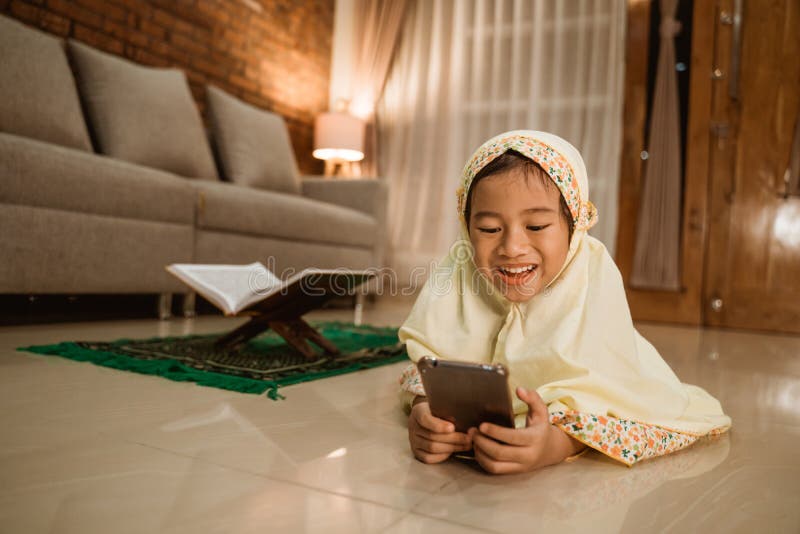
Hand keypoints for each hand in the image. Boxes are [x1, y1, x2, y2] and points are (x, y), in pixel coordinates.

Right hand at [408, 399, 471, 463]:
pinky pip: (428, 458)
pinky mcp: (416, 452)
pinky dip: (442, 456)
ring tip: (466, 445)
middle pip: (432, 436)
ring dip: (452, 447)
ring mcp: (413, 441)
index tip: (452, 428)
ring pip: (432, 448)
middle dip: (453, 439)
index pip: (425, 419)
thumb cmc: (436, 411)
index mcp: (418, 412)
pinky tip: (453, 451)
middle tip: (468, 438)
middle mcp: (412, 427)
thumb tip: (463, 419)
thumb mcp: (440, 405)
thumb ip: (447, 411)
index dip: (438, 425)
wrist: (424, 418)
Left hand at [469, 387, 583, 473]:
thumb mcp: (541, 411)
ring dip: (480, 453)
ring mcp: (520, 466)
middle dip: (482, 442)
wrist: (550, 450)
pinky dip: (482, 460)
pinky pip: (494, 470)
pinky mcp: (513, 472)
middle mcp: (528, 456)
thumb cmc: (541, 427)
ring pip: (494, 465)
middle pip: (500, 453)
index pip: (512, 438)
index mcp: (534, 439)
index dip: (495, 432)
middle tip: (472, 431)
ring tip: (473, 439)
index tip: (481, 425)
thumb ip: (532, 398)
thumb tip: (519, 389)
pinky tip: (478, 448)